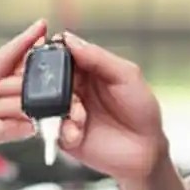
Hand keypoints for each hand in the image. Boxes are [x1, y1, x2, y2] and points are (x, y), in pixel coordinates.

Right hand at [0, 31, 168, 181]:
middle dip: (52, 85)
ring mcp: (65, 111)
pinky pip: (49, 128)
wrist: (145, 150)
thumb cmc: (141, 109)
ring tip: (80, 116)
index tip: (50, 56)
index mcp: (86, 68)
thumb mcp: (126, 76)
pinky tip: (79, 133)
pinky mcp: (62, 133)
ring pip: (45, 103)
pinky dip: (63, 130)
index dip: (53, 54)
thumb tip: (69, 39)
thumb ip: (98, 57)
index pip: (60, 53)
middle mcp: (72, 87)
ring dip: (60, 109)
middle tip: (71, 94)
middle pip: (46, 78)